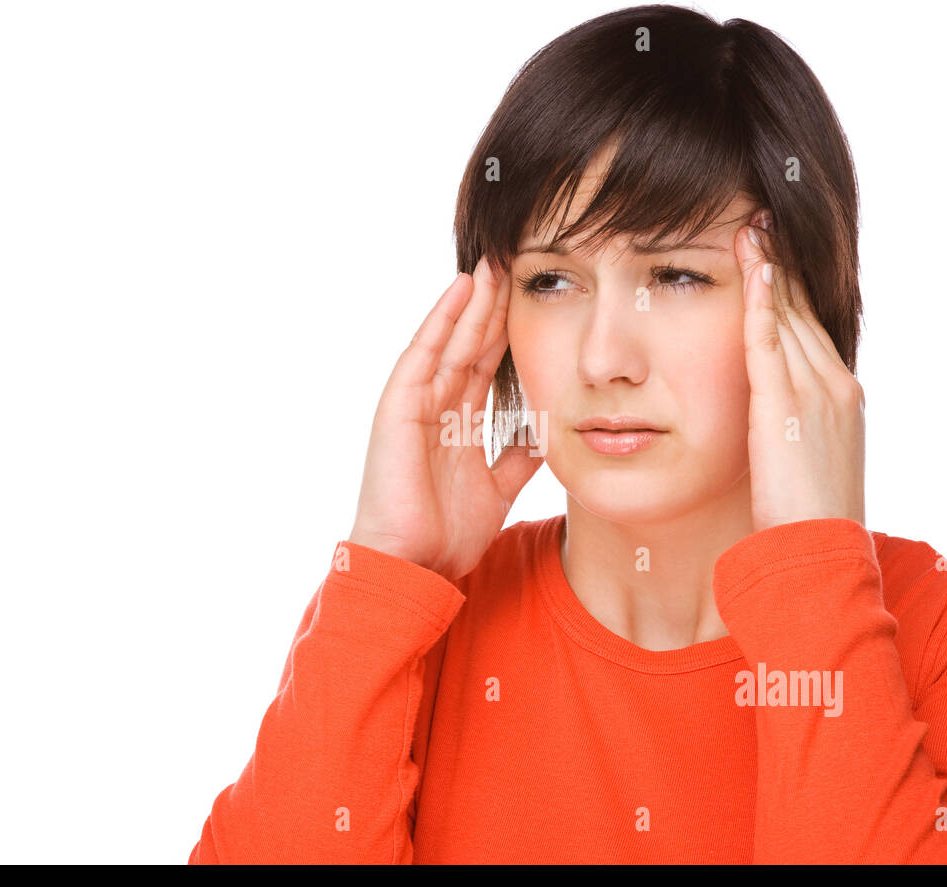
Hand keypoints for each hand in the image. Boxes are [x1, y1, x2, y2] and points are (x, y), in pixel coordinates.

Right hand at [347, 256, 544, 580]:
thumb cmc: (446, 533)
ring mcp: (416, 403)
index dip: (510, 332)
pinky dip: (441, 320)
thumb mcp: (499, 488)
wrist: (414, 565)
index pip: (489, 365)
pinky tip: (461, 289)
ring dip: (474, 301)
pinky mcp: (399, 405)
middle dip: (494, 305)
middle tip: (517, 262)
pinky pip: (424, 353)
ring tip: (494, 262)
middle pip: (472, 344)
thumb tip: (547, 434)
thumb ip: (519, 458)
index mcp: (459, 423)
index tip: (535, 298)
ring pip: (452, 340)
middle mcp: (437, 406)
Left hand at [734, 210, 865, 532]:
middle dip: (782, 265)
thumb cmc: (808, 525)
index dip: (791, 290)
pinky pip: (771, 341)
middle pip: (804, 312)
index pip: (811, 330)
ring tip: (752, 228)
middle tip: (762, 221)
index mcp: (841, 399)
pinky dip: (761, 301)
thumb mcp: (806, 466)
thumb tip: (773, 422)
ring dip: (768, 269)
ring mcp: (816, 392)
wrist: (822, 555)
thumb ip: (792, 431)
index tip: (773, 255)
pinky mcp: (787, 406)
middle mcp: (835, 385)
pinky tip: (753, 268)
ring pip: (789, 316)